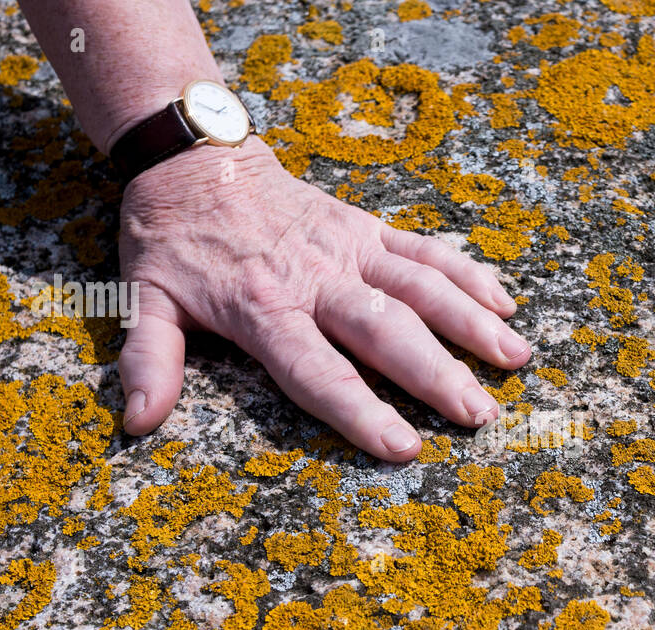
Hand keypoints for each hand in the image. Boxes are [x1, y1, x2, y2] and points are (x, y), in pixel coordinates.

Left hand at [115, 137, 529, 460]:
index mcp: (263, 309)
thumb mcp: (143, 298)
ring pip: (421, 287)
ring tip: (516, 360)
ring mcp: (349, 249)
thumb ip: (147, 360)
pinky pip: (425, 250)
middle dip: (438, 375)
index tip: (404, 447)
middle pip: (386, 332)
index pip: (318, 370)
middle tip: (480, 415)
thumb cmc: (172, 241)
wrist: (197, 158)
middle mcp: (315, 279)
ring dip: (471, 323)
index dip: (361, 410)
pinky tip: (505, 304)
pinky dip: (467, 274)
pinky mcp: (367, 226)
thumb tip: (138, 421)